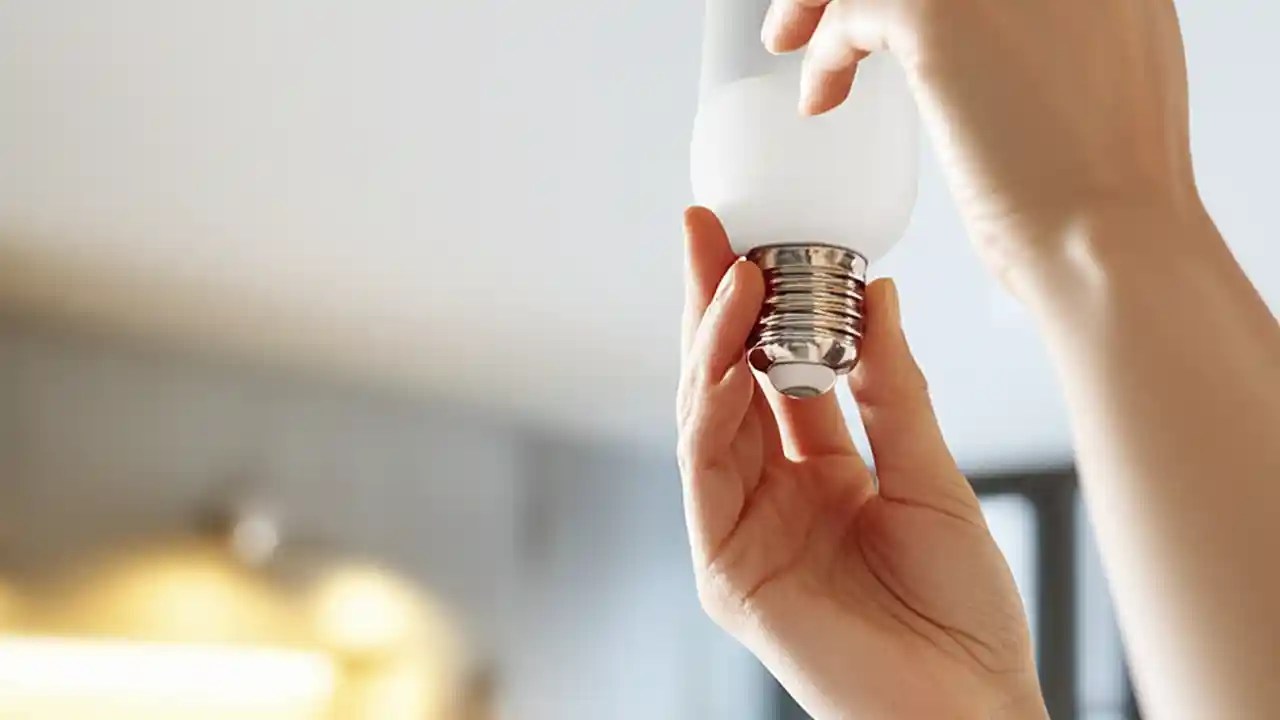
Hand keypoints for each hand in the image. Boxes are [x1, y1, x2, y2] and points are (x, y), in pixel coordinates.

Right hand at [677, 208, 1045, 719]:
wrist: (966, 704)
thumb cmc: (960, 609)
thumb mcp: (931, 475)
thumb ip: (893, 389)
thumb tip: (879, 294)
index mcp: (820, 471)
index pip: (773, 370)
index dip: (760, 305)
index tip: (754, 235)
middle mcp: (771, 492)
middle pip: (726, 380)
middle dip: (712, 304)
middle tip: (706, 227)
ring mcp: (742, 527)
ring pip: (704, 414)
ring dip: (710, 343)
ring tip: (730, 276)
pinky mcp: (724, 565)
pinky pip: (704, 469)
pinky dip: (710, 406)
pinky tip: (728, 353)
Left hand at [762, 0, 1199, 273]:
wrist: (1106, 237)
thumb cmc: (1100, 188)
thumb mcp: (1107, 71)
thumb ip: (1062, 27)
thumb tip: (999, 32)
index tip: (891, 11)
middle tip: (825, 14)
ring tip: (792, 39)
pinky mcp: (937, 12)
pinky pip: (852, 10)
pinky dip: (825, 51)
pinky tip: (821, 96)